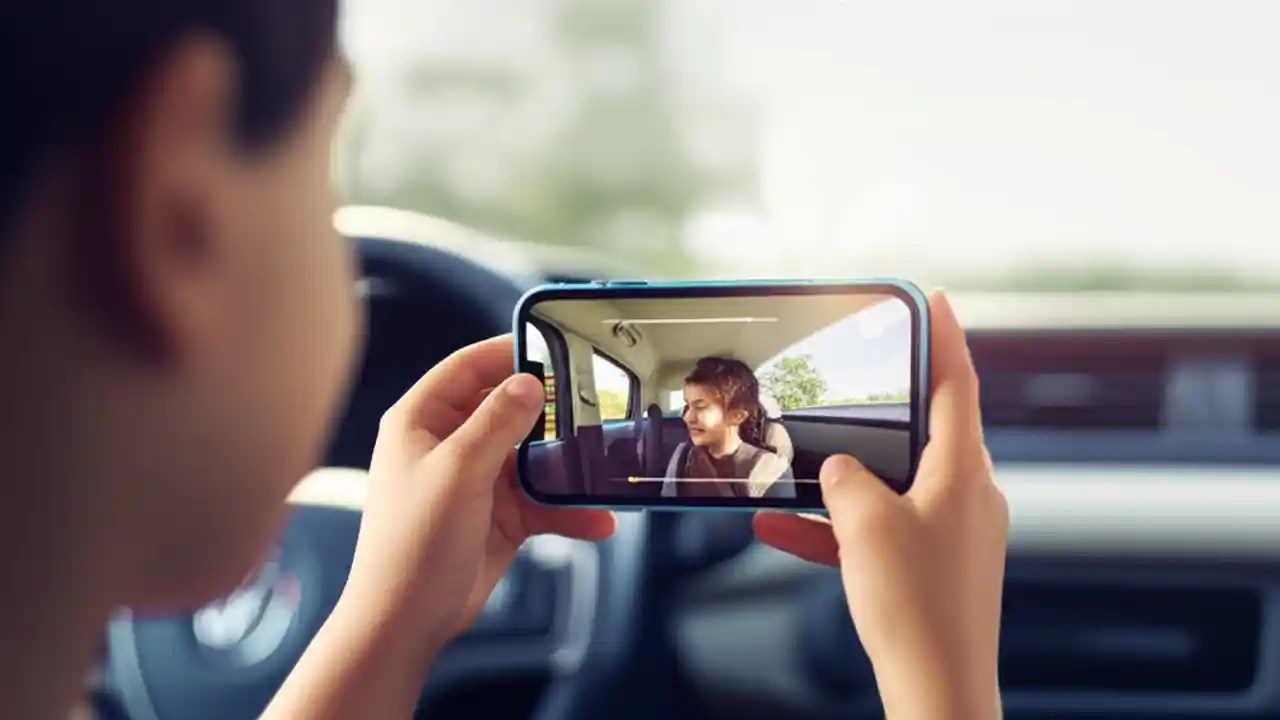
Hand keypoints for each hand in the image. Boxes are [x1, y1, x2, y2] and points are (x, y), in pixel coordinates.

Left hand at [266, 336, 614, 719]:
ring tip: (601, 461)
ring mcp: (475, 481)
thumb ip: (497, 423)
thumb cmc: (412, 544)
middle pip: (506, 408)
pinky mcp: (499, 517)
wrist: (407, 621)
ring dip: (565, 463)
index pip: (468, 367)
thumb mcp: (457, 471)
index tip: (553, 345)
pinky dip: (568, 510)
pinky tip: (596, 518)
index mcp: (421, 421)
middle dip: (548, 409)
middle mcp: (448, 445)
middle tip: (591, 401)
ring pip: (531, 456)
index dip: (507, 352)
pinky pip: (542, 502)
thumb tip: (529, 382)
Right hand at [753, 291, 1006, 719]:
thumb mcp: (865, 523)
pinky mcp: (932, 569)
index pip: (959, 383)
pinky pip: (878, 532)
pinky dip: (838, 528)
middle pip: (922, 434)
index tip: (934, 297)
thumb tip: (841, 470)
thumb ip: (846, 479)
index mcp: (963, 472)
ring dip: (841, 483)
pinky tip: (783, 528)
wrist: (937, 692)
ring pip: (890, 488)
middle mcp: (967, 497)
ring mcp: (952, 535)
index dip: (946, 335)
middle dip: (878, 414)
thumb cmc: (915, 608)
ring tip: (793, 473)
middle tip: (852, 383)